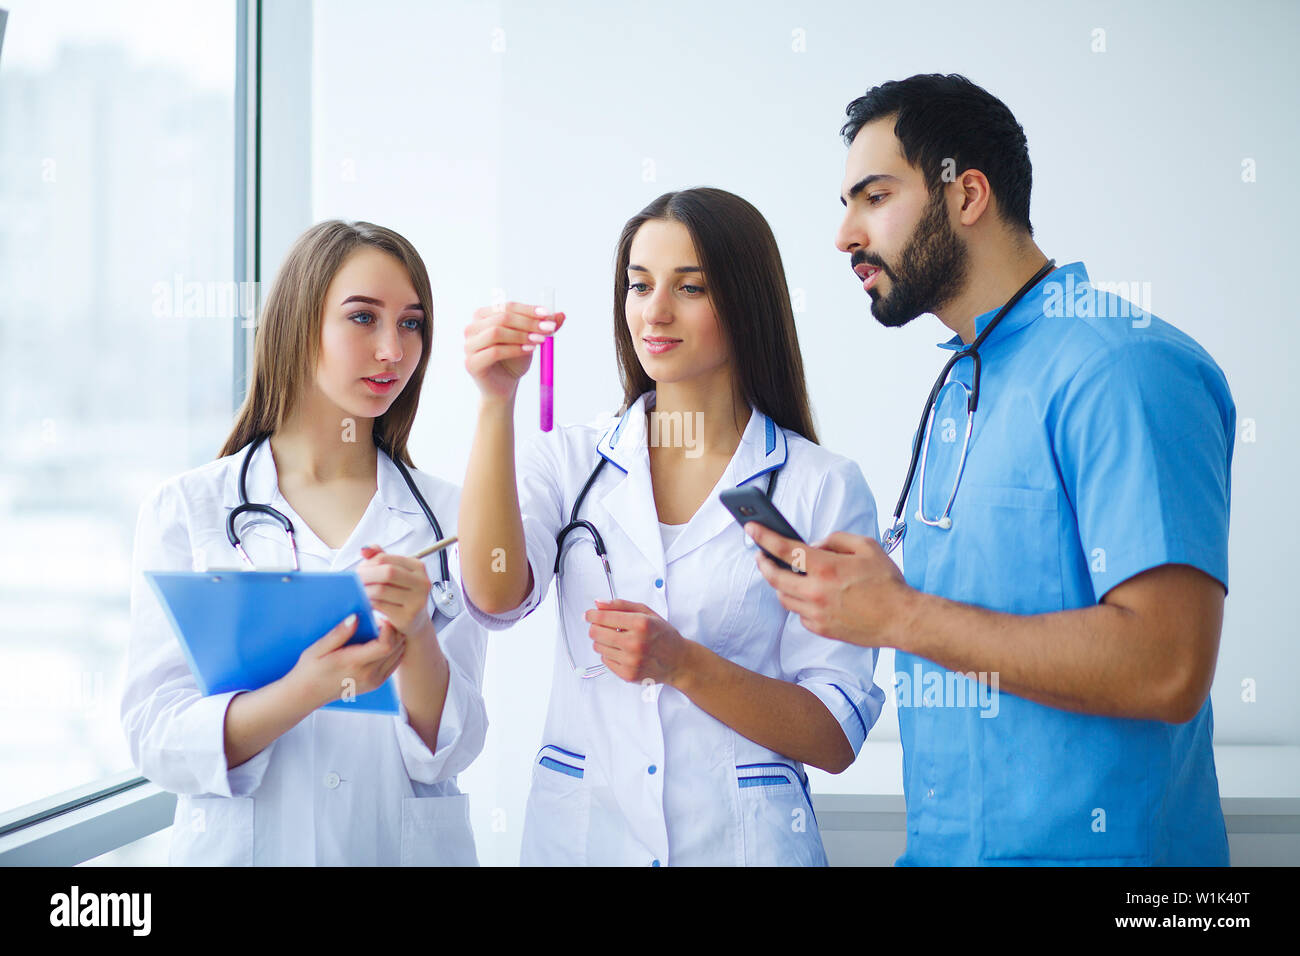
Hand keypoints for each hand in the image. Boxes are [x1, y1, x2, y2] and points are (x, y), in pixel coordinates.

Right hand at [289, 613, 405, 709]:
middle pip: (396, 648)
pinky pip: (395, 664)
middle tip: (381, 620)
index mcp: (354, 663)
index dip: (389, 629)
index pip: (386, 645)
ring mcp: (374, 681)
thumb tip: (356, 617)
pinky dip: (395, 650)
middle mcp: (368, 674)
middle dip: (394, 630)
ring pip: (399, 655)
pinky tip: (383, 642)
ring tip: (381, 630)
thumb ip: (339, 634)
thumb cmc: (310, 669)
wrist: (307, 695)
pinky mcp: (376, 684)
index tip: (379, 618)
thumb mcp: (318, 648)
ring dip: (396, 640)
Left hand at [359, 545, 433, 637]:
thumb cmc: (401, 594)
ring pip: (381, 590)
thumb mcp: (394, 573)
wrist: (415, 621)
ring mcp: (417, 600)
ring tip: (358, 592)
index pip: (386, 558)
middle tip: (354, 581)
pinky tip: (365, 603)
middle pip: (387, 572)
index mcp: (418, 567)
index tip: (358, 570)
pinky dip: (368, 603)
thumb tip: (364, 549)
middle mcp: (422, 582)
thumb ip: (379, 558)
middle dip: (365, 575)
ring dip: (364, 590)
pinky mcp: (408, 616)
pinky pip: (380, 606)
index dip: (368, 563)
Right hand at [463, 301, 567, 400]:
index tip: (549, 315)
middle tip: (548, 328)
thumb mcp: (530, 340)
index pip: (506, 306)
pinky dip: (514, 349)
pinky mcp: (471, 363)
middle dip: (528, 322)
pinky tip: (529, 350)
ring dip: (521, 335)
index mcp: (482, 317)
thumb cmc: (513, 361)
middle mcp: (472, 328)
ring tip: (539, 340)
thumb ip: (542, 327)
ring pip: (496, 332)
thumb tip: (561, 315)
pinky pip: (494, 351)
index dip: (528, 309)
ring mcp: (468, 345)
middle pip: (501, 317)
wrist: (503, 387)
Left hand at [584, 599, 690, 685]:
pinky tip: (622, 652)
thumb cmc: (663, 635)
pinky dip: (609, 654)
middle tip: (603, 627)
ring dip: (603, 641)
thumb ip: (621, 605)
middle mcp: (635, 643)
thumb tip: (598, 603)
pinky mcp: (628, 675)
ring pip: (598, 647)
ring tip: (618, 640)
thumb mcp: (647, 613)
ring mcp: (631, 661)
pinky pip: (605, 661)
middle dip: (596, 627)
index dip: (591, 615)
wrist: (678, 661)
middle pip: (596, 633)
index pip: (603, 617)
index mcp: (641, 624)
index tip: (589, 614)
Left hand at [746, 522, 910, 647]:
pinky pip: (799, 614)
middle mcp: (816, 591)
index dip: (764, 537)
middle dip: (764, 564)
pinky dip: (800, 603)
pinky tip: (810, 596)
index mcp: (826, 567)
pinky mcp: (821, 629)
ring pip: (784, 598)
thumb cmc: (887, 583)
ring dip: (781, 585)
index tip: (752, 529)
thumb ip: (836, 540)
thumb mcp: (866, 547)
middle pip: (775, 578)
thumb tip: (815, 546)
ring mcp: (817, 613)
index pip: (785, 549)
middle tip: (762, 556)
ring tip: (786, 575)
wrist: (901, 619)